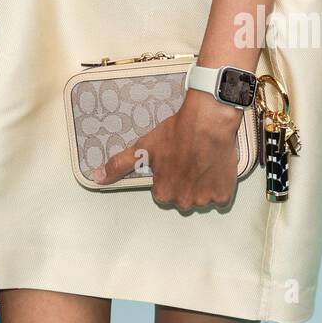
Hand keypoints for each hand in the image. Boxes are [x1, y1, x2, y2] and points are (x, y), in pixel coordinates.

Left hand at [92, 94, 240, 210]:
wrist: (207, 121)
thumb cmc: (175, 132)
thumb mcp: (143, 147)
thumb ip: (119, 165)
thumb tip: (96, 178)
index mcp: (163, 193)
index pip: (162, 192)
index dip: (167, 175)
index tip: (172, 161)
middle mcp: (184, 201)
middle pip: (182, 197)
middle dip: (184, 182)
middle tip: (187, 159)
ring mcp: (206, 199)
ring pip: (201, 198)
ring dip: (201, 184)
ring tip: (201, 161)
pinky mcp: (224, 194)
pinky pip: (220, 197)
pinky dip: (218, 186)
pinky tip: (214, 167)